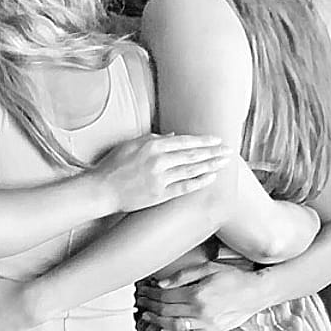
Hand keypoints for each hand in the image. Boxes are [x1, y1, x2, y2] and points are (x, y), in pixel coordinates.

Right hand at [94, 133, 231, 212]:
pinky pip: (184, 187)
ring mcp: (160, 178)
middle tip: (229, 151)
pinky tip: (211, 178)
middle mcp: (159, 161)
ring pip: (192, 170)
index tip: (217, 140)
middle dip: (213, 152)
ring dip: (211, 165)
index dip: (203, 141)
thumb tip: (172, 136)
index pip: (185, 141)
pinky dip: (199, 182)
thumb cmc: (112, 166)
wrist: (101, 190)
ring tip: (225, 162)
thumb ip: (152, 138)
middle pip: (193, 155)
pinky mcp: (159, 194)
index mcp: (153, 146)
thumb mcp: (130, 145)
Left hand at [136, 261, 260, 330]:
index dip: (150, 294)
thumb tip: (160, 284)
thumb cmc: (234, 277)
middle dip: (149, 306)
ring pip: (173, 326)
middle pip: (166, 311)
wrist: (258, 291)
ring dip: (156, 321)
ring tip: (146, 315)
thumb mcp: (209, 268)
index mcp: (198, 294)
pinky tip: (164, 329)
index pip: (165, 297)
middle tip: (140, 301)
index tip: (142, 291)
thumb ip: (183, 276)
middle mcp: (201, 311)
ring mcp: (207, 324)